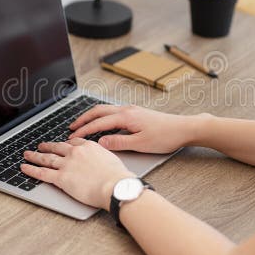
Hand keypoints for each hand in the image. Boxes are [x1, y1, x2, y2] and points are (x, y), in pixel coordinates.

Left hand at [21, 138, 133, 209]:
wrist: (115, 186)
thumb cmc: (117, 176)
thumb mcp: (112, 159)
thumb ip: (102, 157)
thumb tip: (100, 161)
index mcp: (88, 146)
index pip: (72, 142)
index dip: (64, 144)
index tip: (60, 145)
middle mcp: (75, 152)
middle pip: (57, 147)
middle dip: (47, 147)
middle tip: (40, 146)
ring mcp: (67, 164)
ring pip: (46, 158)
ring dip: (35, 156)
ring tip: (28, 154)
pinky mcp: (61, 178)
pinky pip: (42, 172)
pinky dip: (31, 169)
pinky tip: (24, 167)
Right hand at [69, 105, 207, 153]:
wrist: (184, 128)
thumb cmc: (165, 136)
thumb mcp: (140, 144)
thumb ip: (119, 143)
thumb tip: (101, 142)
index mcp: (126, 116)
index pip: (98, 122)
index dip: (84, 130)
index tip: (72, 137)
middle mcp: (127, 110)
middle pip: (99, 111)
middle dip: (83, 119)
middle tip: (71, 127)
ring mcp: (132, 110)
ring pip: (106, 110)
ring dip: (92, 117)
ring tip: (82, 125)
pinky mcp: (137, 113)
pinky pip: (114, 112)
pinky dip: (103, 117)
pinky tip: (102, 124)